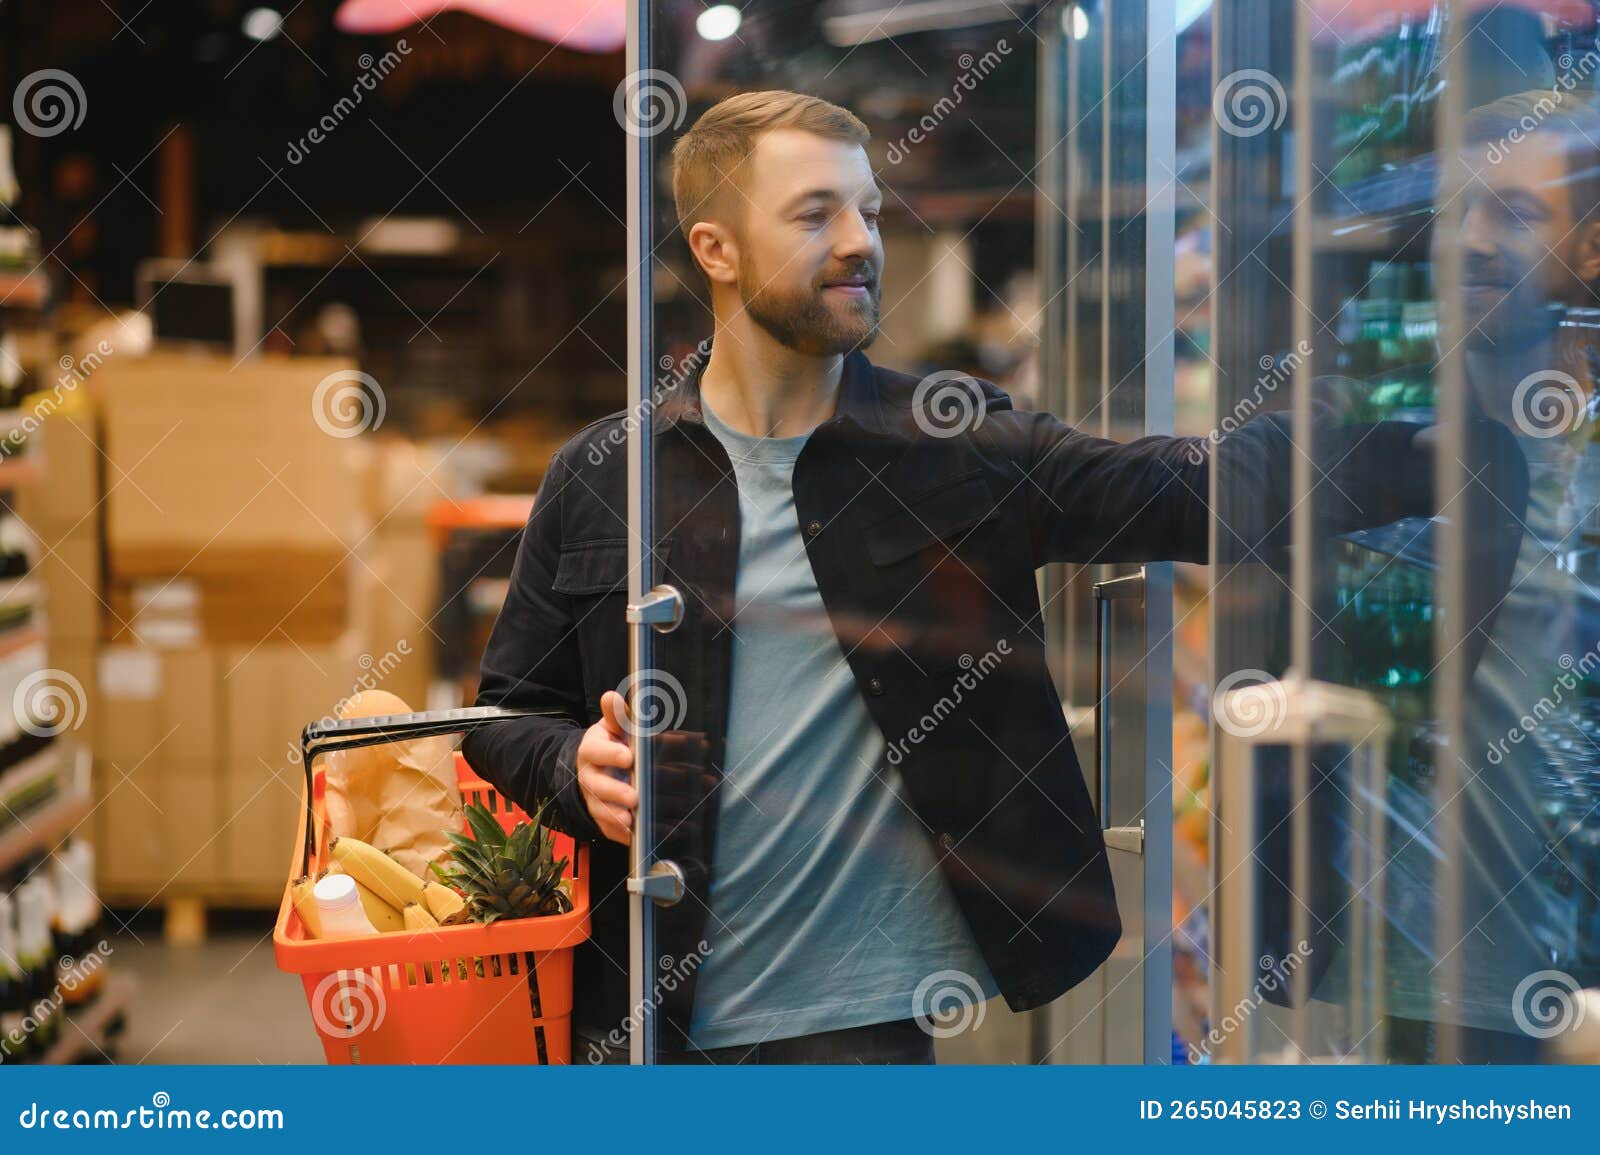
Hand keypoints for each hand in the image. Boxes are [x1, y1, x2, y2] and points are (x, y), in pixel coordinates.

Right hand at [576, 690, 636, 844]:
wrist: (594, 769)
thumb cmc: (610, 744)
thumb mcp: (612, 727)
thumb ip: (616, 715)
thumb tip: (611, 697)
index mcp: (592, 750)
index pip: (596, 751)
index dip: (610, 754)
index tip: (628, 756)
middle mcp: (589, 778)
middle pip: (597, 787)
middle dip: (614, 793)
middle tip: (633, 797)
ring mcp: (594, 801)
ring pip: (602, 813)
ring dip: (618, 819)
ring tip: (634, 821)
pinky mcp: (602, 820)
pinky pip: (610, 831)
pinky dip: (625, 836)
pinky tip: (643, 836)